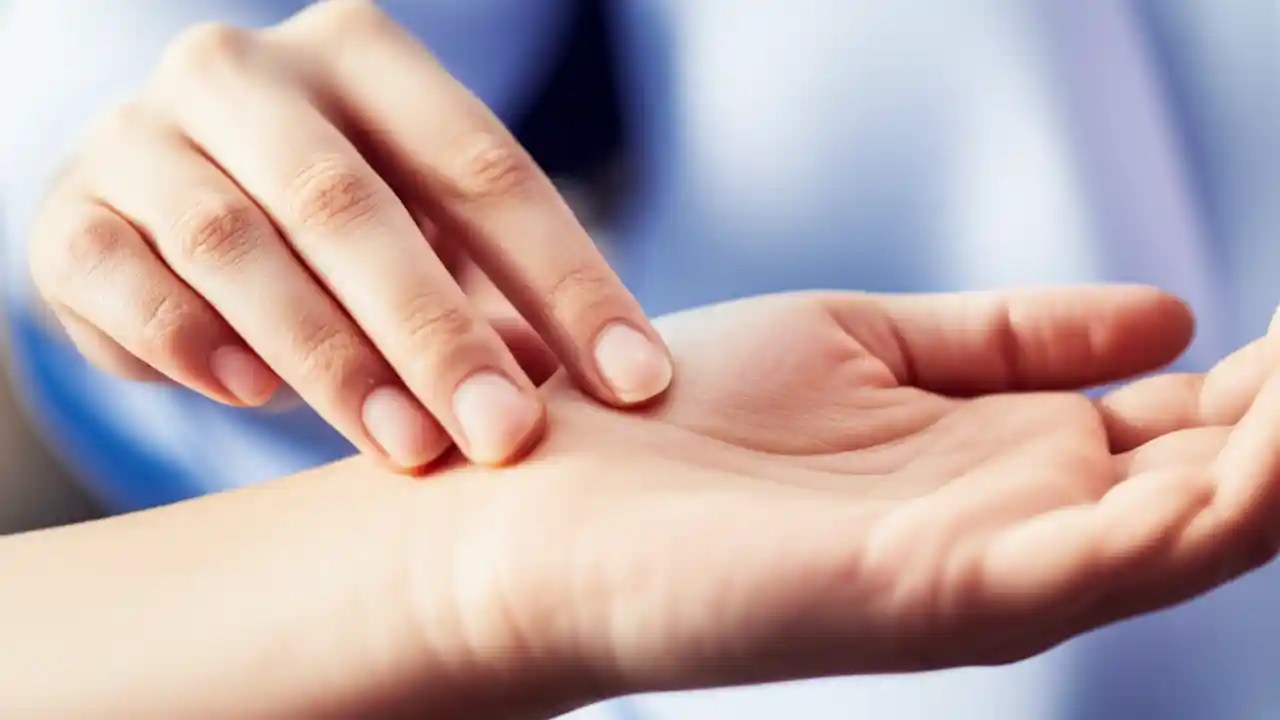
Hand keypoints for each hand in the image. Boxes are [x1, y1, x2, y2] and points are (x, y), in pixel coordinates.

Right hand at [25, 0, 669, 469]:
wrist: (167, 206)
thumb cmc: (336, 225)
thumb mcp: (428, 229)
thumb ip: (503, 289)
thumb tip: (622, 386)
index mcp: (362, 56)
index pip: (481, 165)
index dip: (567, 278)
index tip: (636, 383)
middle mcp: (245, 72)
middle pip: (350, 202)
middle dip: (438, 332)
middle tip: (507, 437)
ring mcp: (142, 136)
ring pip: (234, 244)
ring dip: (329, 359)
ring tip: (409, 449)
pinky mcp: (71, 216)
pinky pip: (125, 282)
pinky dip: (193, 345)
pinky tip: (254, 399)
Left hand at [429, 285, 1279, 705]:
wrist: (537, 482)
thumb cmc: (677, 415)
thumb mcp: (870, 341)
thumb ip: (1013, 335)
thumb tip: (1171, 314)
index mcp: (1008, 463)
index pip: (1194, 424)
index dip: (1277, 377)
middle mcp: (1020, 528)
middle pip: (1221, 475)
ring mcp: (990, 572)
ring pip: (1204, 521)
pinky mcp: (941, 595)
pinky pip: (1121, 553)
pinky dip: (1222, 497)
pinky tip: (1278, 431)